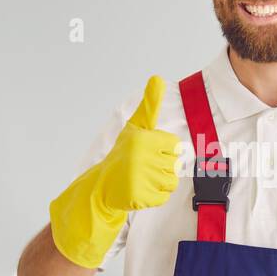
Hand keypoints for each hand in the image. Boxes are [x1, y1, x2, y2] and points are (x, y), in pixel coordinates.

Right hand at [49, 75, 179, 267]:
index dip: (164, 150)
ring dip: (160, 182)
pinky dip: (155, 196)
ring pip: (171, 182)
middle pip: (175, 165)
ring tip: (143, 177)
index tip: (148, 151)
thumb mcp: (135, 126)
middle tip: (144, 166)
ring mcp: (140, 178)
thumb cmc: (123, 154)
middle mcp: (141, 157)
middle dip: (163, 167)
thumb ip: (149, 105)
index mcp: (143, 138)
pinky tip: (141, 189)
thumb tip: (157, 78)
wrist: (101, 185)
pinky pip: (163, 197)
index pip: (175, 146)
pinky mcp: (140, 196)